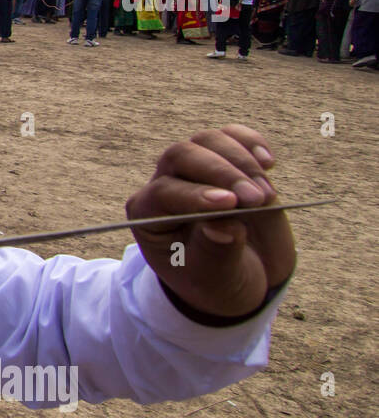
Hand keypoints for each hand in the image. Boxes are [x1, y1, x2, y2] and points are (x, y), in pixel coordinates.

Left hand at [127, 125, 295, 318]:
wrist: (242, 276)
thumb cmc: (218, 281)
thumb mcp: (216, 278)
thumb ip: (217, 252)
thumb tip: (223, 226)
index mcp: (149, 216)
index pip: (163, 192)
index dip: (195, 195)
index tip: (228, 205)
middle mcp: (166, 185)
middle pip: (182, 155)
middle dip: (222, 173)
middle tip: (256, 199)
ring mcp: (196, 170)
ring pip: (208, 140)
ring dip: (242, 162)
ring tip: (266, 197)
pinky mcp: (227, 161)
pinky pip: (232, 136)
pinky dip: (251, 142)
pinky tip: (268, 162)